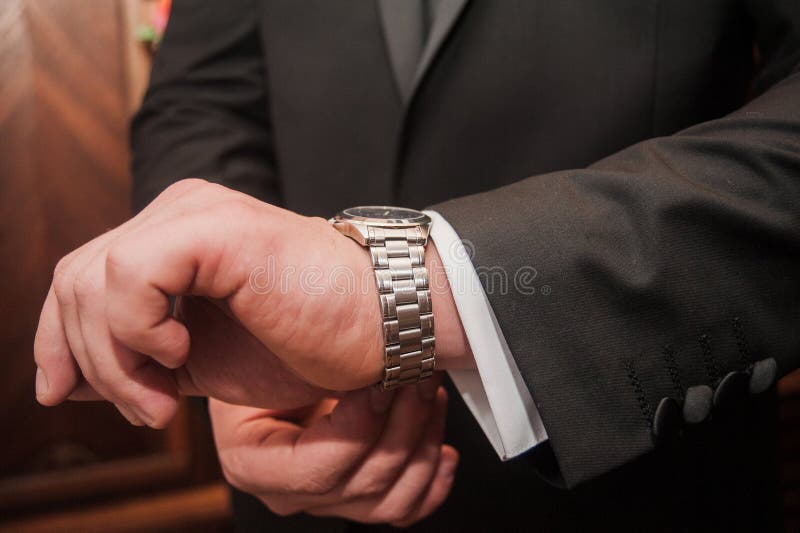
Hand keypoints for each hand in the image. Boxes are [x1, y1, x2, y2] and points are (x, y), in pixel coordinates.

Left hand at [34, 179, 470, 425]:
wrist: (386, 325)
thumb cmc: (311, 342)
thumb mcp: (204, 361)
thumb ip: (138, 359)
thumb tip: (68, 380)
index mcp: (175, 236)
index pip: (81, 276)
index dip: (57, 339)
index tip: (63, 394)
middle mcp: (180, 212)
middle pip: (75, 278)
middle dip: (87, 360)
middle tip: (146, 410)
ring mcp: (197, 213)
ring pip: (93, 280)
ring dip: (115, 360)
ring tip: (163, 400)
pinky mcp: (217, 228)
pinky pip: (131, 276)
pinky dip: (139, 330)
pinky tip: (180, 352)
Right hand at [210, 376, 458, 526]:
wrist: (258, 362)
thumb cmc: (257, 355)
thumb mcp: (267, 355)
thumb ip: (302, 363)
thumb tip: (354, 358)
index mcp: (251, 462)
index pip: (316, 469)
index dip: (360, 427)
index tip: (381, 381)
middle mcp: (288, 491)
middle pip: (363, 483)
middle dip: (404, 422)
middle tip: (420, 370)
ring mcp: (325, 498)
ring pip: (390, 499)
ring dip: (423, 440)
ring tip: (428, 391)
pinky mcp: (355, 493)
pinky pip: (402, 507)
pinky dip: (432, 480)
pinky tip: (444, 449)